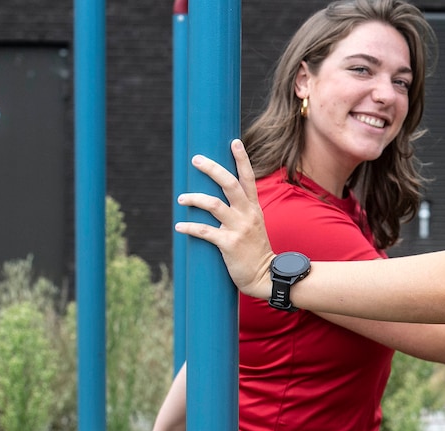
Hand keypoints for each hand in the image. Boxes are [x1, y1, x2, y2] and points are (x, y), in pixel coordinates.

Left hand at [174, 139, 274, 298]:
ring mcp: (239, 229)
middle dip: (212, 169)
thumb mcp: (254, 225)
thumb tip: (218, 199)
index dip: (242, 159)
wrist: (264, 276)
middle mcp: (247, 215)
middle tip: (196, 159)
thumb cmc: (255, 250)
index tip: (234, 141)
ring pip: (214, 204)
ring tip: (181, 198)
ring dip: (194, 198)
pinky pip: (206, 231)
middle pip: (230, 184)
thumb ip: (241, 211)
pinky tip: (180, 226)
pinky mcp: (229, 244)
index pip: (249, 178)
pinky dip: (190, 228)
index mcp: (254, 208)